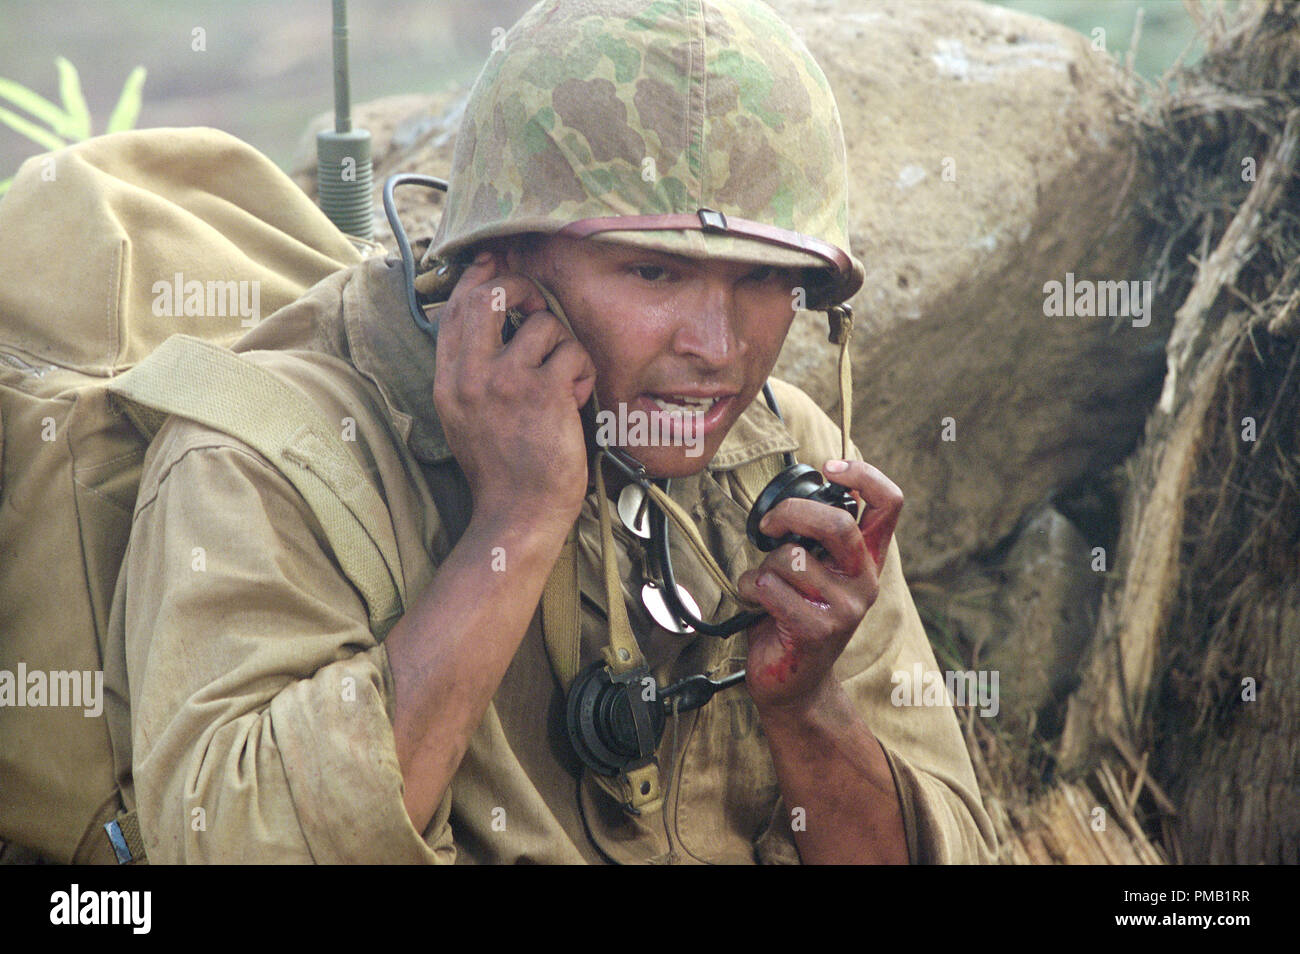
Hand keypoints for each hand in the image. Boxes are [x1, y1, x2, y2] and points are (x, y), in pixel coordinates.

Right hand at [432, 249, 596, 530]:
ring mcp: (505, 383)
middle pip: (491, 296)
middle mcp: (470, 376)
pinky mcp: (543, 393)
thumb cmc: (502, 468)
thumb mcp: (466, 416)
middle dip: (521, 288)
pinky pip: (571, 352)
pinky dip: (581, 370)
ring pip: (542, 323)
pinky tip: (576, 398)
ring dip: (563, 343)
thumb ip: (471, 370)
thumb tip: (489, 319)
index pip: (456, 309)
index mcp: (448, 381)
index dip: (479, 278)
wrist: (517, 514)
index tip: (497, 263)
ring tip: (564, 377)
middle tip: (538, 308)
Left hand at [736, 459, 903, 713]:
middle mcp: (865, 581)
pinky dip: (752, 587)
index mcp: (867, 559)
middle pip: (838, 524)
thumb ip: (813, 537)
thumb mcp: (815, 570)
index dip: (863, 475)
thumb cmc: (795, 614)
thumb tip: (788, 500)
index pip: (889, 504)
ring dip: (764, 566)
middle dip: (793, 512)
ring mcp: (845, 608)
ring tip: (765, 584)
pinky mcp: (817, 630)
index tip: (830, 468)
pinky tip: (756, 601)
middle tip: (769, 524)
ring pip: (791, 558)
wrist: (792, 682)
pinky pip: (772, 586)